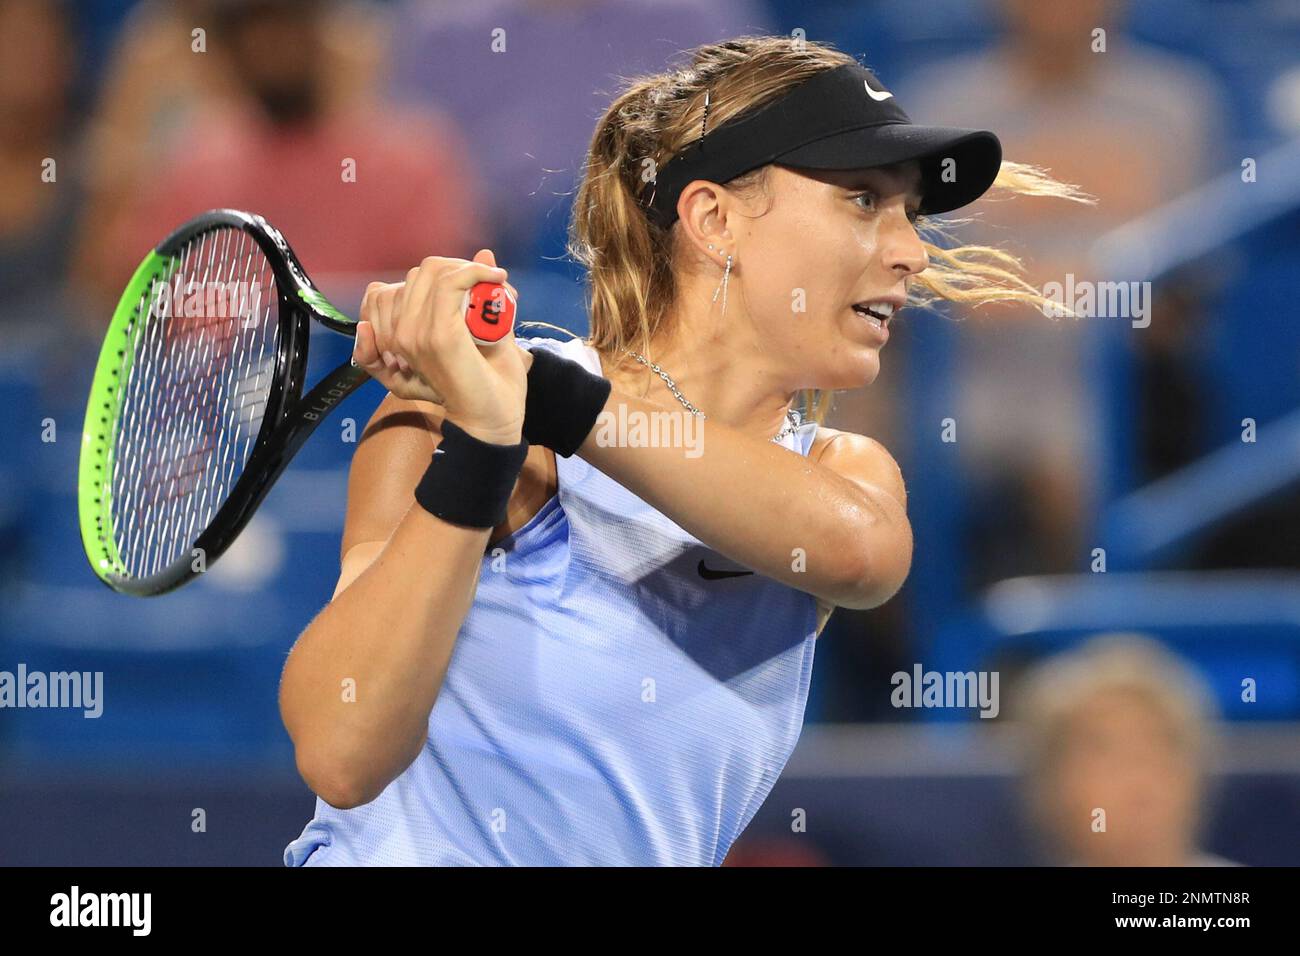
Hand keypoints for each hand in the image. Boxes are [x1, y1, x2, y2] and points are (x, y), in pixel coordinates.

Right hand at [352, 250, 526, 444]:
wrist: (493, 419)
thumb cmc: (485, 385)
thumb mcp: (481, 332)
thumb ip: (476, 294)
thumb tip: (484, 252)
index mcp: (400, 336)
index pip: (396, 285)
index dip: (439, 274)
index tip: (474, 285)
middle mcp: (399, 334)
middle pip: (415, 274)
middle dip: (454, 270)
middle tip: (488, 286)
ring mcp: (413, 335)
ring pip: (427, 274)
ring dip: (464, 272)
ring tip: (491, 288)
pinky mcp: (437, 336)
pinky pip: (447, 284)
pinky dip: (473, 273)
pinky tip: (494, 279)